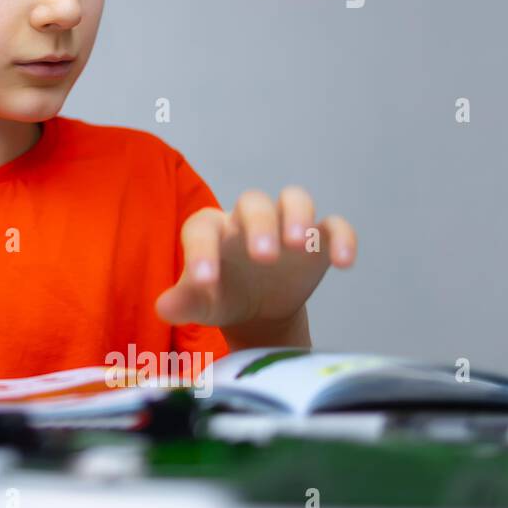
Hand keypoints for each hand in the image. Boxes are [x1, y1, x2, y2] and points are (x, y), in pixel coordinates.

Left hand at [155, 186, 355, 334]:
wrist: (257, 308)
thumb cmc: (221, 296)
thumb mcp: (201, 304)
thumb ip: (182, 302)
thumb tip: (163, 308)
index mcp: (211, 229)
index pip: (201, 228)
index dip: (201, 250)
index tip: (205, 280)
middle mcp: (246, 219)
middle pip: (252, 202)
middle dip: (259, 225)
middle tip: (264, 257)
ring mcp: (284, 224)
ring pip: (293, 198)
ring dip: (298, 216)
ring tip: (300, 245)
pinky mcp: (317, 239)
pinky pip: (333, 225)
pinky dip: (341, 237)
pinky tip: (343, 263)